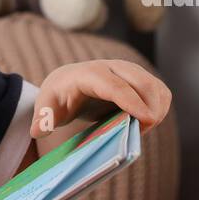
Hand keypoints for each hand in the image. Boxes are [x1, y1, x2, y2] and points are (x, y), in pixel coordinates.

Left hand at [30, 59, 171, 138]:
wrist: (66, 83)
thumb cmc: (56, 97)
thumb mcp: (46, 107)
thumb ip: (43, 118)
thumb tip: (38, 130)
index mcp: (89, 74)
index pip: (115, 86)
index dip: (132, 101)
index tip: (147, 119)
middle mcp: (113, 67)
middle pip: (142, 83)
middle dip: (150, 108)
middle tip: (143, 132)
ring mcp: (129, 71)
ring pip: (156, 87)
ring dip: (157, 109)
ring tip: (141, 130)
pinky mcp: (140, 79)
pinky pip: (160, 92)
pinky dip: (160, 108)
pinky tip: (146, 124)